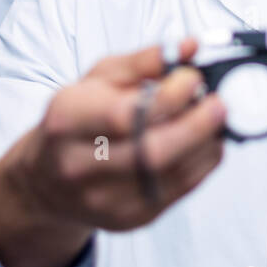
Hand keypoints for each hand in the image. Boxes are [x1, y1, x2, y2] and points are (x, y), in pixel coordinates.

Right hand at [0, 38, 226, 266]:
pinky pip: (180, 191)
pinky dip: (203, 163)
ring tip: (216, 119)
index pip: (125, 116)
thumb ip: (143, 61)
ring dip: (206, 143)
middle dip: (197, 125)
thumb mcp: (97, 79)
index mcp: (68, 120)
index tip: (193, 78)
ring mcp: (105, 199)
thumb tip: (189, 47)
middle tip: (220, 103)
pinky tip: (208, 142)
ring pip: (173, 174)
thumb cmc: (77, 119)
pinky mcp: (130, 219)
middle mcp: (80, 165)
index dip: (168, 97)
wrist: (46, 181)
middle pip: (152, 152)